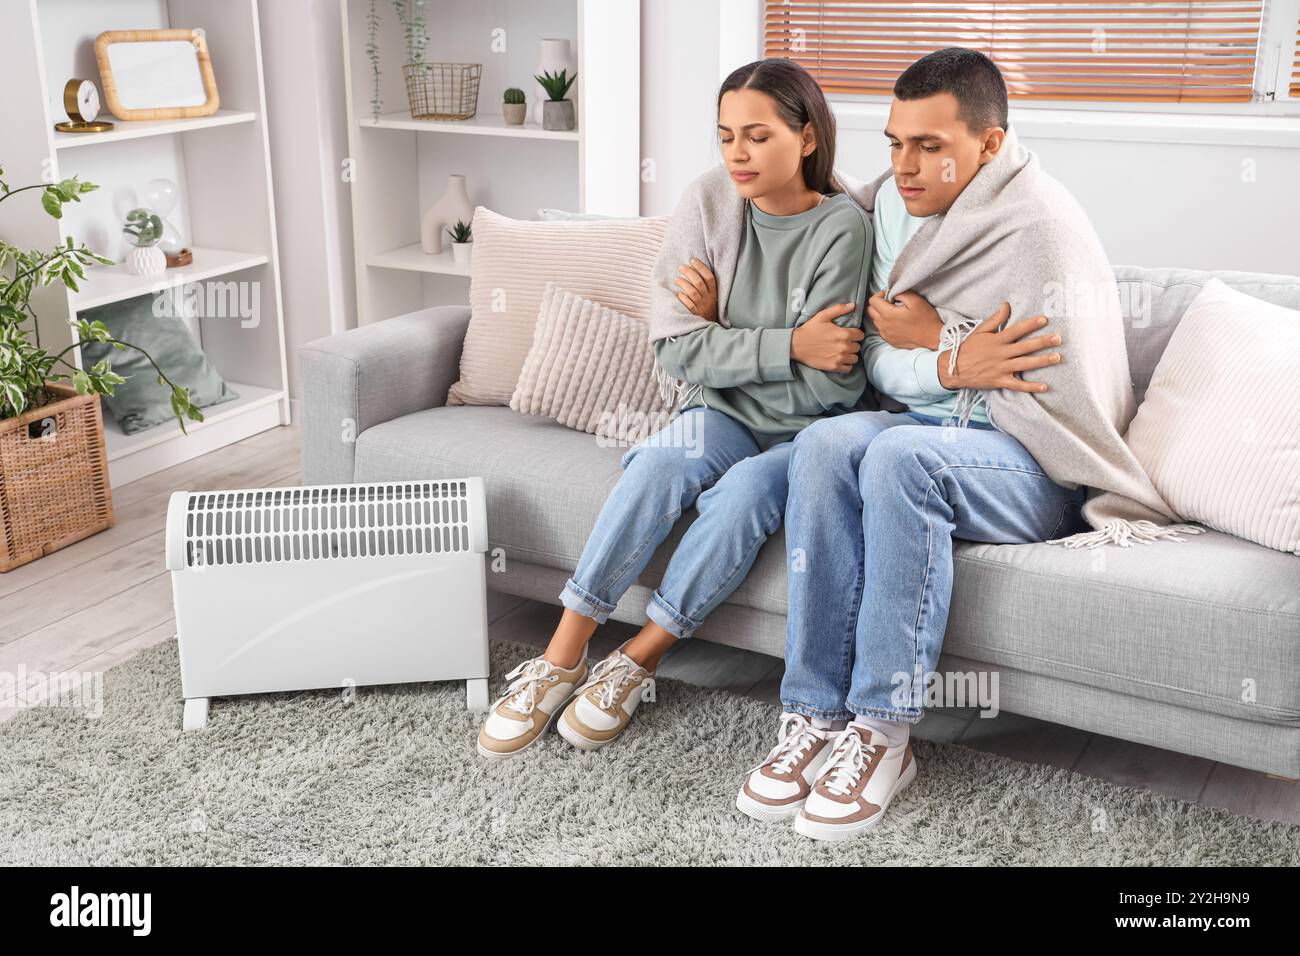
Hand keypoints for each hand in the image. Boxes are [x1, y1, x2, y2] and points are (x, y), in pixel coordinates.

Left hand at [675, 257, 717, 322]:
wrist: (709, 327)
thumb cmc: (708, 308)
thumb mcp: (711, 296)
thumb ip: (706, 285)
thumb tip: (694, 269)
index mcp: (714, 292)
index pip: (709, 277)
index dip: (701, 267)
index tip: (693, 260)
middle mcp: (708, 298)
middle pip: (698, 282)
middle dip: (689, 272)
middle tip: (681, 267)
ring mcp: (701, 306)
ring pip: (692, 292)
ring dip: (683, 283)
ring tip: (676, 280)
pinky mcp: (695, 313)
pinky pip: (688, 304)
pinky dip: (683, 297)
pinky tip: (679, 294)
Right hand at [791, 302, 863, 371]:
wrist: (796, 345)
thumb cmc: (810, 329)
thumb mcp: (823, 316)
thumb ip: (839, 309)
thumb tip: (852, 305)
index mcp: (843, 334)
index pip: (860, 335)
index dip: (856, 334)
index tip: (850, 335)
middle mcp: (844, 347)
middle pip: (858, 347)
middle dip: (852, 344)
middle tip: (844, 343)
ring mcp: (839, 358)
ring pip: (855, 358)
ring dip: (850, 355)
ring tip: (843, 352)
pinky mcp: (834, 367)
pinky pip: (848, 368)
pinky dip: (846, 365)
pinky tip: (841, 360)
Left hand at [867, 290, 942, 349]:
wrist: (933, 338)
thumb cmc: (926, 319)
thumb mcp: (915, 300)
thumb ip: (900, 293)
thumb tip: (891, 294)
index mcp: (888, 314)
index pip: (872, 301)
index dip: (880, 294)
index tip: (890, 295)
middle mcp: (883, 326)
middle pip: (870, 310)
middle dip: (878, 303)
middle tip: (890, 302)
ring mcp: (886, 334)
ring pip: (874, 320)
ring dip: (881, 314)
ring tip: (894, 312)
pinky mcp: (889, 340)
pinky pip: (881, 329)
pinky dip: (885, 323)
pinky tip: (896, 322)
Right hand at [936, 303, 1061, 392]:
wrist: (953, 369)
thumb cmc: (968, 348)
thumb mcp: (979, 331)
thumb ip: (995, 319)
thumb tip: (1007, 305)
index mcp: (996, 340)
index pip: (1016, 330)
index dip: (1030, 324)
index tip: (1044, 320)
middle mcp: (1001, 353)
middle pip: (1025, 346)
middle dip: (1043, 342)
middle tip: (1058, 338)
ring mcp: (1001, 368)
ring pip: (1025, 364)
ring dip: (1042, 361)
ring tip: (1057, 358)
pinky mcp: (999, 381)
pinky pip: (1018, 385)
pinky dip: (1031, 387)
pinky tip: (1044, 386)